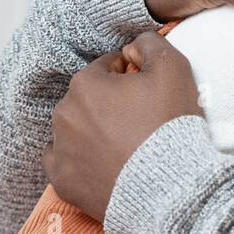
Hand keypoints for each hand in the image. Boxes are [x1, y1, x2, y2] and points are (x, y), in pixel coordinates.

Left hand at [43, 33, 201, 221]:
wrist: (170, 190)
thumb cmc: (170, 126)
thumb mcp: (174, 69)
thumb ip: (150, 43)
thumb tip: (131, 48)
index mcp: (85, 83)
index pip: (108, 68)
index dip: (133, 78)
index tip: (150, 96)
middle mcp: (63, 113)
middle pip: (90, 98)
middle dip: (111, 105)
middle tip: (142, 123)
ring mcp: (60, 150)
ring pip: (76, 128)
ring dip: (95, 131)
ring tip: (127, 147)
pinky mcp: (62, 181)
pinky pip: (65, 162)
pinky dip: (81, 160)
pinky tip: (105, 164)